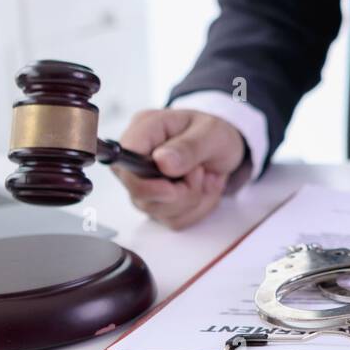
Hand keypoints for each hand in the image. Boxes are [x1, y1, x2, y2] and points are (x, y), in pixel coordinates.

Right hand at [114, 109, 246, 229]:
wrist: (227, 151)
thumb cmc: (214, 134)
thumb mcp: (212, 132)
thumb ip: (188, 147)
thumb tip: (162, 161)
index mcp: (145, 129)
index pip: (123, 160)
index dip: (143, 181)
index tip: (171, 188)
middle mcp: (137, 157)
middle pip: (139, 193)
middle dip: (178, 192)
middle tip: (201, 172)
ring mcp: (143, 183)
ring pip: (158, 211)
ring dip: (191, 200)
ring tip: (204, 176)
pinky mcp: (156, 202)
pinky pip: (174, 219)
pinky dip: (196, 209)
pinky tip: (202, 189)